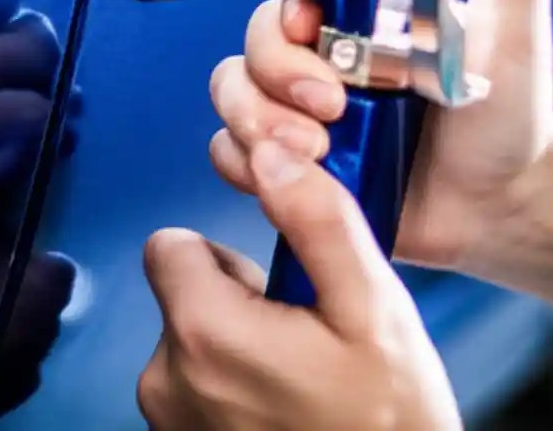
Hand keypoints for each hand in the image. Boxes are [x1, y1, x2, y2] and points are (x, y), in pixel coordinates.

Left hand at [137, 147, 460, 429]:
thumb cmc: (388, 422)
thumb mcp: (373, 310)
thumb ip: (318, 221)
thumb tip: (270, 150)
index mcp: (201, 332)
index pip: (171, 245)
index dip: (227, 258)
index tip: (277, 288)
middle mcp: (165, 380)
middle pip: (182, 296)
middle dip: (235, 305)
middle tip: (303, 342)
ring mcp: (168, 424)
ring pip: (190, 346)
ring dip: (236, 352)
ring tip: (300, 385)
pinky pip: (195, 392)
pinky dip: (232, 394)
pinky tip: (285, 414)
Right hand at [208, 0, 552, 271]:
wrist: (504, 205)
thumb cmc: (513, 112)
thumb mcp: (516, 19)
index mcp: (362, 15)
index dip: (289, 11)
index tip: (316, 29)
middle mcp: (325, 58)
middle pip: (250, 44)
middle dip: (279, 77)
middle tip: (333, 105)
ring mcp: (303, 113)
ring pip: (231, 97)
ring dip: (262, 125)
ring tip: (321, 151)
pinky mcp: (294, 167)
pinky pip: (233, 154)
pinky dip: (254, 167)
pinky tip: (308, 177)